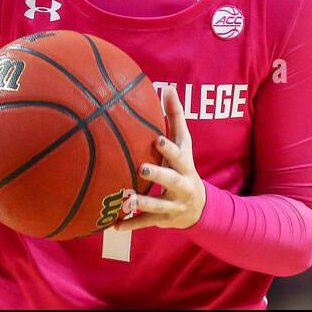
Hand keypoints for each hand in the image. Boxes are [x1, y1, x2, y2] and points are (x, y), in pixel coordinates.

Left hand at [115, 85, 206, 230]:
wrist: (198, 206)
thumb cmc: (183, 166)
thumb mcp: (183, 145)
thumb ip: (175, 117)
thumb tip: (168, 87)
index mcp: (185, 165)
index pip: (179, 154)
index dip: (169, 148)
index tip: (156, 139)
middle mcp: (181, 185)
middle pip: (171, 180)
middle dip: (158, 175)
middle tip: (141, 169)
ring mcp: (172, 205)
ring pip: (157, 205)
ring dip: (142, 202)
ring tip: (125, 199)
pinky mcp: (162, 220)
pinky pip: (144, 223)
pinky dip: (130, 224)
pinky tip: (113, 224)